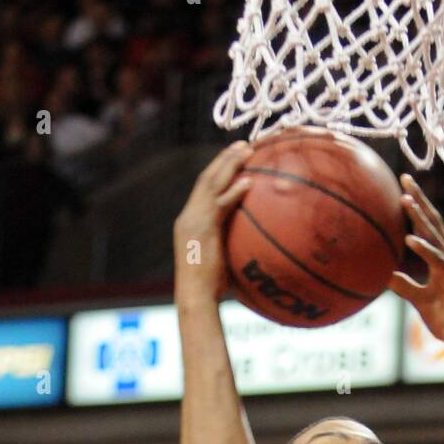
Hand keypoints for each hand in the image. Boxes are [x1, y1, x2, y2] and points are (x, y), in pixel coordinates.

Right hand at [173, 140, 253, 305]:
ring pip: (211, 183)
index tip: (235, 158)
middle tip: (243, 145)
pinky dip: (234, 191)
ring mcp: (193, 220)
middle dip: (224, 159)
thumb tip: (254, 246)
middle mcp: (188, 216)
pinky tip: (250, 181)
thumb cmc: (209, 290)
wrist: (195, 299)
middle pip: (206, 178)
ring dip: (229, 164)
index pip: (204, 189)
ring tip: (247, 151)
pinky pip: (220, 204)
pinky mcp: (201, 229)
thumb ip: (232, 246)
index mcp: (190, 222)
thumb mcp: (221, 262)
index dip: (219, 171)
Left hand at [388, 173, 443, 352]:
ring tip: (405, 200)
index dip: (417, 207)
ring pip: (435, 236)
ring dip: (420, 217)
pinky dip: (423, 248)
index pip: (428, 227)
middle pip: (433, 221)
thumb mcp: (418, 300)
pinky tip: (409, 239)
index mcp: (441, 258)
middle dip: (420, 199)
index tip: (402, 188)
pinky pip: (436, 261)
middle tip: (404, 179)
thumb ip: (404, 285)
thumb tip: (383, 275)